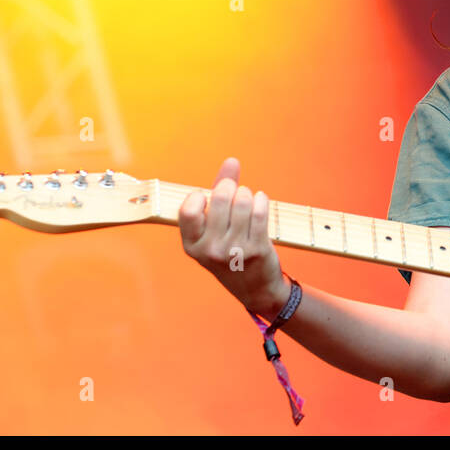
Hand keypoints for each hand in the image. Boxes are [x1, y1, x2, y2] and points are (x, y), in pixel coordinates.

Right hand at [178, 157, 289, 317]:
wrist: (255, 288)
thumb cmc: (230, 251)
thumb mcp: (214, 230)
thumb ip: (217, 193)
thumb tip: (232, 161)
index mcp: (192, 245)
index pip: (188, 210)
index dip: (198, 196)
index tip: (205, 196)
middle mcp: (210, 249)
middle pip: (220, 198)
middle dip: (230, 186)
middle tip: (234, 190)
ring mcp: (234, 250)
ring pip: (242, 201)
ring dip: (247, 193)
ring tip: (247, 198)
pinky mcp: (257, 249)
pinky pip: (259, 211)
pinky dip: (261, 200)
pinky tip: (259, 200)